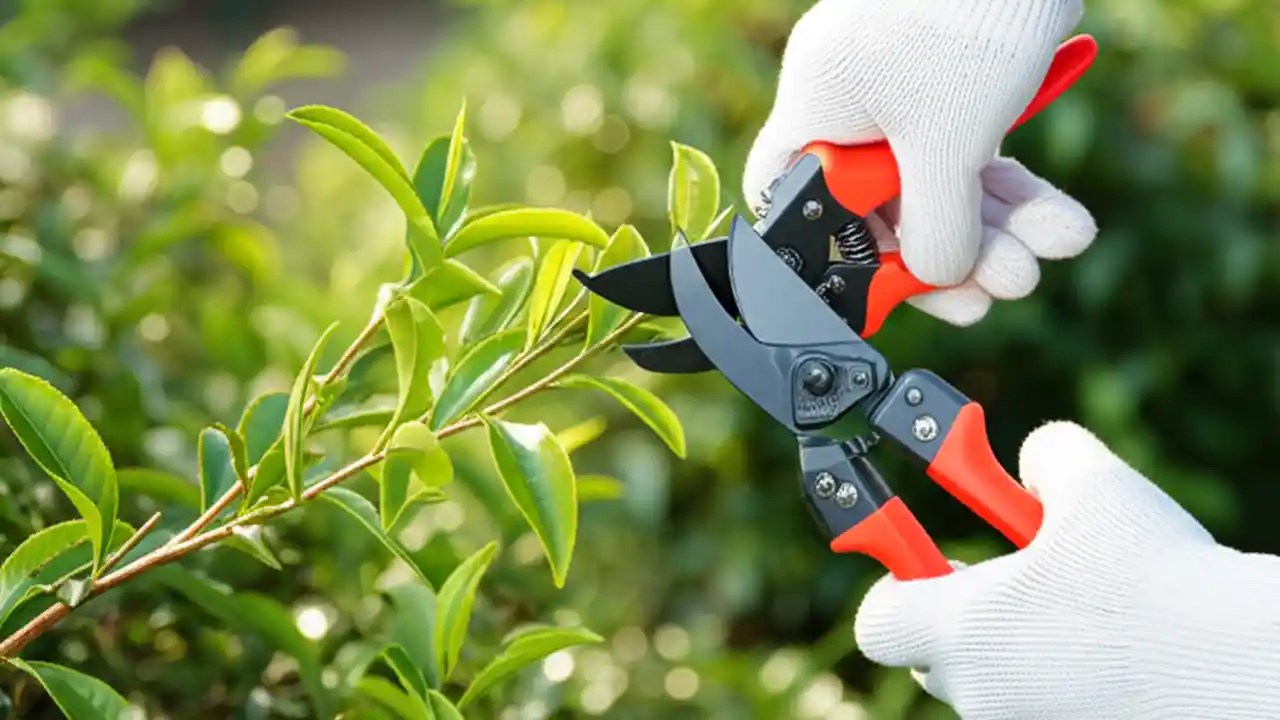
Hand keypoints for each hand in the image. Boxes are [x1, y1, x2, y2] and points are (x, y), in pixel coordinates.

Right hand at [746, 0, 1096, 324]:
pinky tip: (1061, 221)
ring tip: (1051, 251)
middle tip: (1001, 286)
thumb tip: (941, 277)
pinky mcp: (957, 90)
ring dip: (997, 231)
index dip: (829, 255)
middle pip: (883, 210)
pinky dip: (1014, 193)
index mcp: (815, 110)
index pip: (790, 201)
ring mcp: (905, 97)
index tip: (883, 290)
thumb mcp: (951, 143)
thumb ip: (938, 228)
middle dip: (951, 253)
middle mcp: (851, 106)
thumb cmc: (967, 14)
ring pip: (939, 189)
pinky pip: (973, 159)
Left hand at [854, 423, 1279, 718]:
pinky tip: (1106, 647)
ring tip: (1073, 606)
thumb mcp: (1094, 485)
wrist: (1240, 671)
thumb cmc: (1157, 580)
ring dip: (1012, 644)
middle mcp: (981, 693)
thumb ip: (1045, 454)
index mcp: (963, 631)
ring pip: (992, 680)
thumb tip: (1036, 454)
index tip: (916, 551)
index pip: (877, 621)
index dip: (894, 579)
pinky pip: (1037, 702)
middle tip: (1005, 575)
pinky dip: (1055, 674)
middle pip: (933, 653)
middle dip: (960, 611)